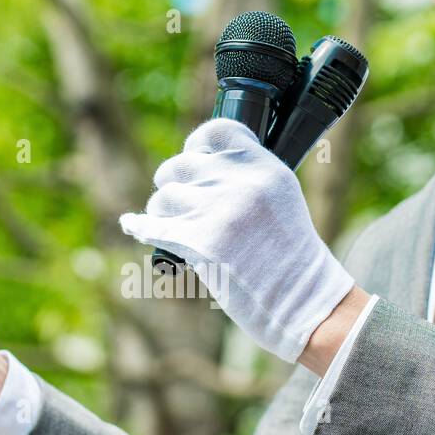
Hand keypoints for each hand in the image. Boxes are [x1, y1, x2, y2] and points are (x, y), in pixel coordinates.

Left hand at [119, 118, 354, 361]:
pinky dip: (139, 226)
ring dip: (161, 211)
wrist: (304, 301)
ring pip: (165, 197)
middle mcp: (241, 183)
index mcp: (265, 168)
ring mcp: (219, 212)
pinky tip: (131, 224)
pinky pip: (153, 227)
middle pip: (181, 165)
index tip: (192, 157)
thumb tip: (201, 167)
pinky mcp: (200, 243)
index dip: (196, 143)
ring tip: (172, 225)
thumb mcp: (282, 200)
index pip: (216, 132)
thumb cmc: (292, 258)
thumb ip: (248, 178)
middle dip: (172, 181)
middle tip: (177, 201)